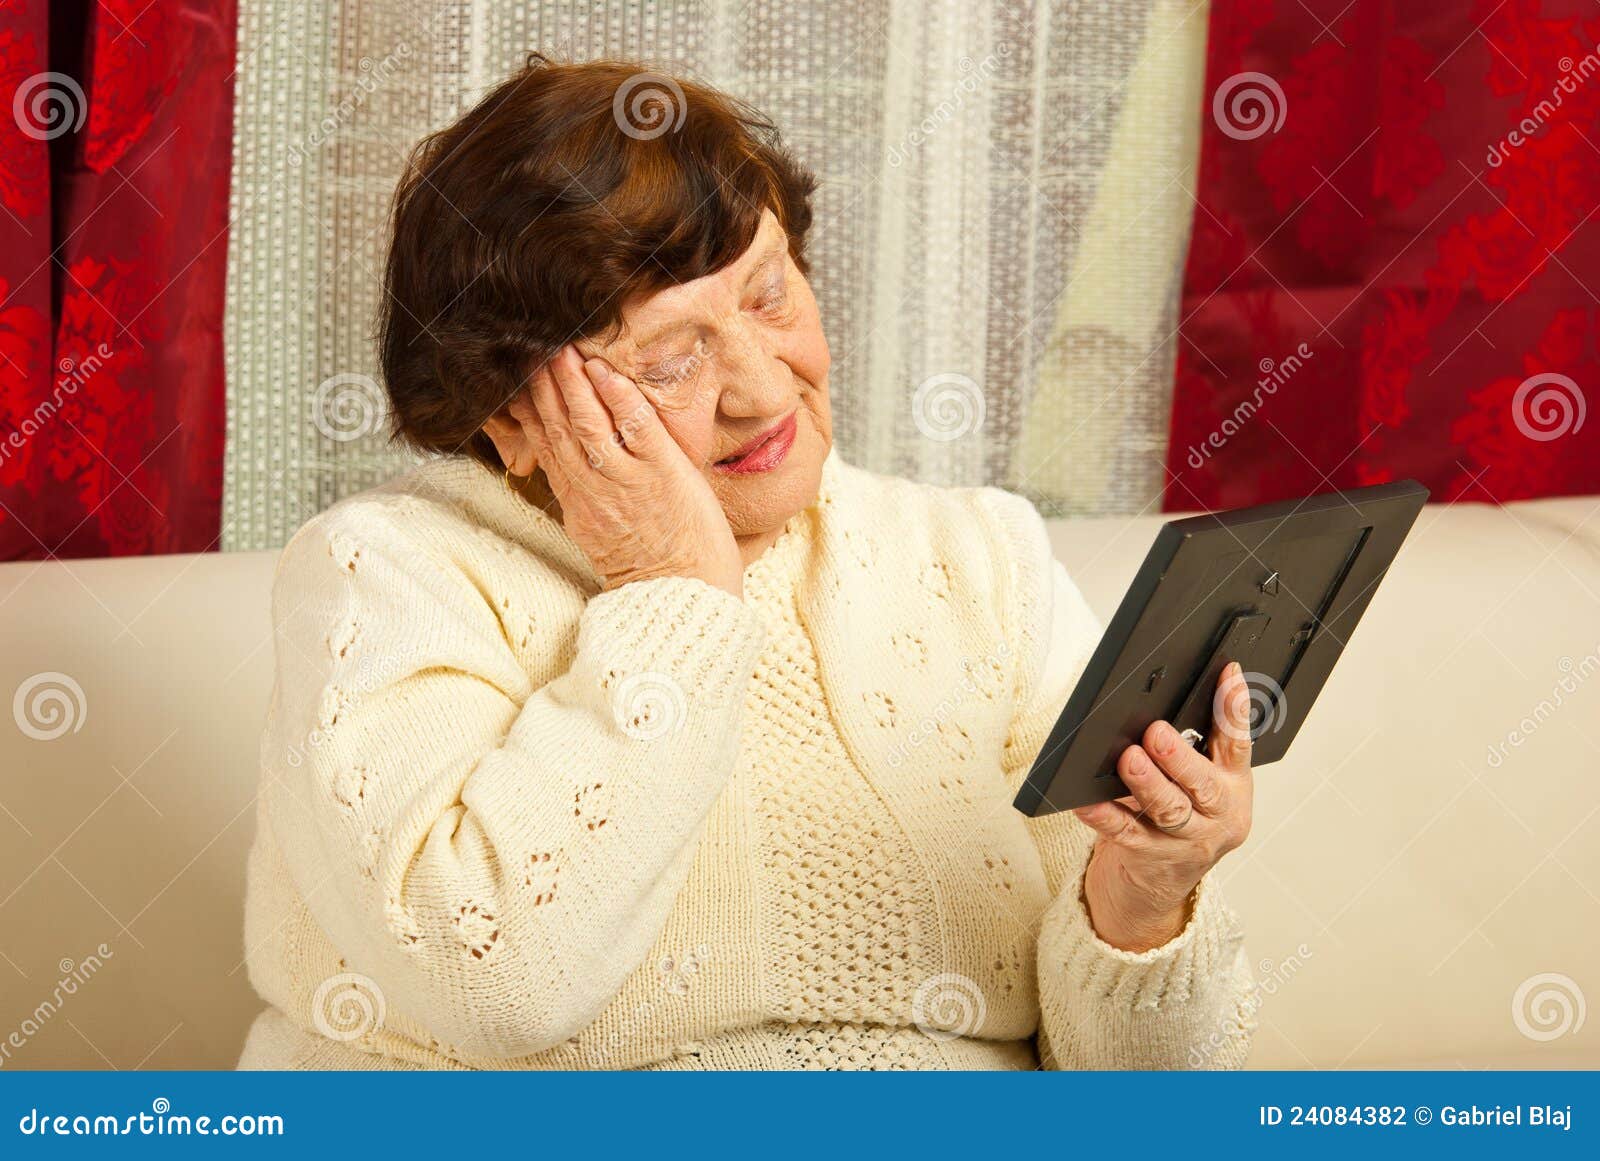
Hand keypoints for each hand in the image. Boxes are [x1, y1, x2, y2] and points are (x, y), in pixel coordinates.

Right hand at [512, 345, 743, 596]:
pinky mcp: (663, 474)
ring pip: (589, 424)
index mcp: (578, 502)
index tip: (516, 380)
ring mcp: (627, 480)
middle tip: (531, 349)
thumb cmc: (650, 566)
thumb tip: (567, 467)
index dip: (529, 411)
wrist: (683, 596)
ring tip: (561, 349)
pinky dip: (619, 397)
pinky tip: (604, 372)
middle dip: (544, 387)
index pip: (545, 447)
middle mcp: (594, 489)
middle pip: (559, 429)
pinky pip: (636, 428)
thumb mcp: (599, 533)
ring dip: (573, 383)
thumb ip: (582, 497)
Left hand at [1072, 662, 1254, 951]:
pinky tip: (1085, 801)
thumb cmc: (1182, 815)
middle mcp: (1218, 813)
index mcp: (1233, 784)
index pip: (1238, 742)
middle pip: (1202, 783)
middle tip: (1157, 732)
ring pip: (1168, 810)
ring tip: (1128, 760)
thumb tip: (1160, 699)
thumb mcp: (1201, 782)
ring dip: (1147, 783)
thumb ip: (1195, 746)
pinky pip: (1124, 833)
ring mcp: (1186, 840)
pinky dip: (1104, 815)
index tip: (1228, 674)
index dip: (1235, 708)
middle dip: (1180, 758)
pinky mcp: (1150, 856)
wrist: (1161, 883)